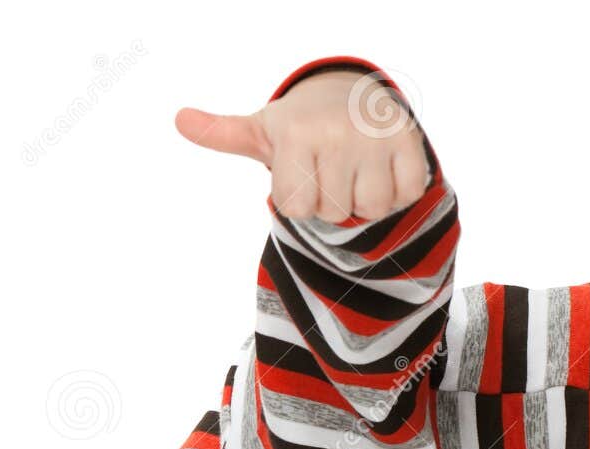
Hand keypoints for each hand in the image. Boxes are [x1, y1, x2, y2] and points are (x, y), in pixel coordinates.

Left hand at [175, 67, 429, 222]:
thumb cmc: (302, 125)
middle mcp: (336, 133)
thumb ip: (223, 133)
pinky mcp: (409, 143)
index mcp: (297, 134)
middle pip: (333, 212)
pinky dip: (398, 192)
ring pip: (371, 208)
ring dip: (366, 200)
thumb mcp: (263, 129)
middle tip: (332, 170)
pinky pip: (406, 195)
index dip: (300, 199)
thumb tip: (180, 119)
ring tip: (358, 170)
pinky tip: (384, 170)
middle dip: (332, 200)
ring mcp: (375, 139)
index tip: (304, 173)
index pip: (296, 208)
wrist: (352, 94)